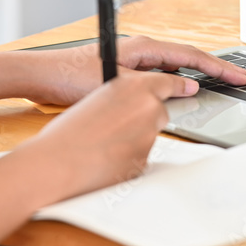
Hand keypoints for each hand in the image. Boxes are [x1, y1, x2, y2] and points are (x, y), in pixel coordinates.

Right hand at [27, 71, 194, 196]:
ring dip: (133, 140)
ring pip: (149, 137)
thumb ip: (123, 97)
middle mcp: (147, 108)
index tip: (189, 89)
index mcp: (133, 86)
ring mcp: (149, 135)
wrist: (56, 162)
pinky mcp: (146, 160)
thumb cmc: (67, 130)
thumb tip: (136, 104)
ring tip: (102, 144)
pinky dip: (127, 158)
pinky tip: (105, 158)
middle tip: (119, 126)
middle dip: (146, 119)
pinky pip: (141, 157)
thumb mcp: (97, 98)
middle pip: (161, 112)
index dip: (178, 87)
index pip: (168, 83)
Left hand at [28, 35, 245, 105]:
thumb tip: (187, 86)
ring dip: (198, 74)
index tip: (239, 76)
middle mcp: (141, 48)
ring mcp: (134, 57)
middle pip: (188, 57)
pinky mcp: (125, 68)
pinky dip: (179, 79)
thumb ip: (154, 85)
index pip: (190, 55)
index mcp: (143, 47)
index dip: (218, 67)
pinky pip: (162, 73)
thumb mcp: (117, 84)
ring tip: (222, 84)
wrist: (39, 76)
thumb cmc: (71, 77)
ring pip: (175, 65)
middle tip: (240, 80)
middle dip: (215, 69)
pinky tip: (185, 91)